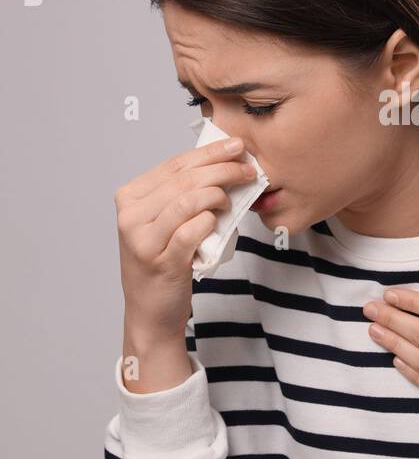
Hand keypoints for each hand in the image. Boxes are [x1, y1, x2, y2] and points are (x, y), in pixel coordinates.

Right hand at [115, 136, 259, 339]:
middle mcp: (130, 216)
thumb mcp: (165, 222)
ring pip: (187, 201)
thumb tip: (225, 161)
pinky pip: (192, 231)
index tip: (237, 146)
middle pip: (183, 179)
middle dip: (222, 169)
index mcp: (130, 197)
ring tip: (232, 201)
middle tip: (248, 170)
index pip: (175, 164)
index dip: (210, 152)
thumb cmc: (164, 262)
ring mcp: (142, 240)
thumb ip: (184, 192)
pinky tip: (218, 222)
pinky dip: (210, 222)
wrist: (151, 312)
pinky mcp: (161, 261)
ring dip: (218, 195)